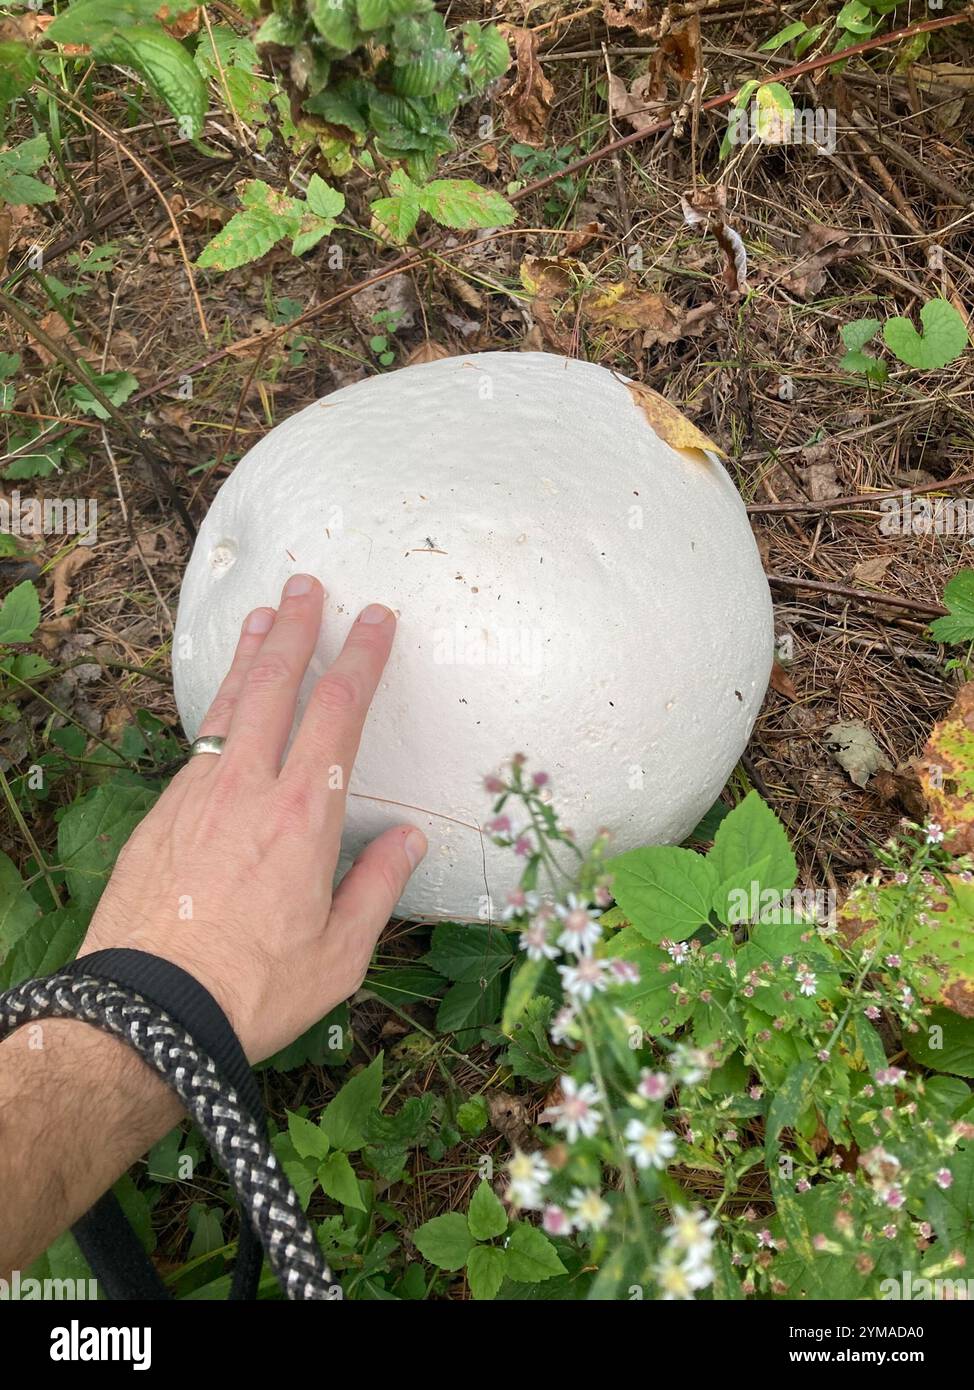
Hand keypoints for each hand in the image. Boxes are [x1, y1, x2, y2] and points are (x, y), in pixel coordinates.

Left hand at [77, 575, 426, 1061]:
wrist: (146, 1011)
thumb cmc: (254, 990)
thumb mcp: (341, 955)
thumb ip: (378, 887)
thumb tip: (407, 840)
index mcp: (305, 815)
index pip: (340, 712)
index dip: (361, 657)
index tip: (375, 619)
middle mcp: (249, 788)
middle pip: (275, 685)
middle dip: (297, 629)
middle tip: (307, 585)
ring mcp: (198, 795)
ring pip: (228, 704)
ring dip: (250, 655)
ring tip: (263, 616)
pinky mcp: (162, 814)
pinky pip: (198, 742)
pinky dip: (216, 708)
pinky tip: (224, 706)